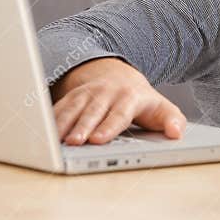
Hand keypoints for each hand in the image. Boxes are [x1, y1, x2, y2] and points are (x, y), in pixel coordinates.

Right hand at [50, 57, 186, 144]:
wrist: (119, 76)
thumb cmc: (141, 100)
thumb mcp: (162, 108)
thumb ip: (172, 120)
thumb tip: (177, 133)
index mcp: (130, 97)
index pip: (119, 114)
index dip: (108, 126)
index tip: (99, 139)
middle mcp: (107, 93)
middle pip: (93, 111)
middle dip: (83, 127)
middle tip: (76, 143)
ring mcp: (88, 93)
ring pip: (73, 107)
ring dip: (63, 123)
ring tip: (57, 140)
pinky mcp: (72, 96)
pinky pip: (58, 106)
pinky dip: (49, 119)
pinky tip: (41, 132)